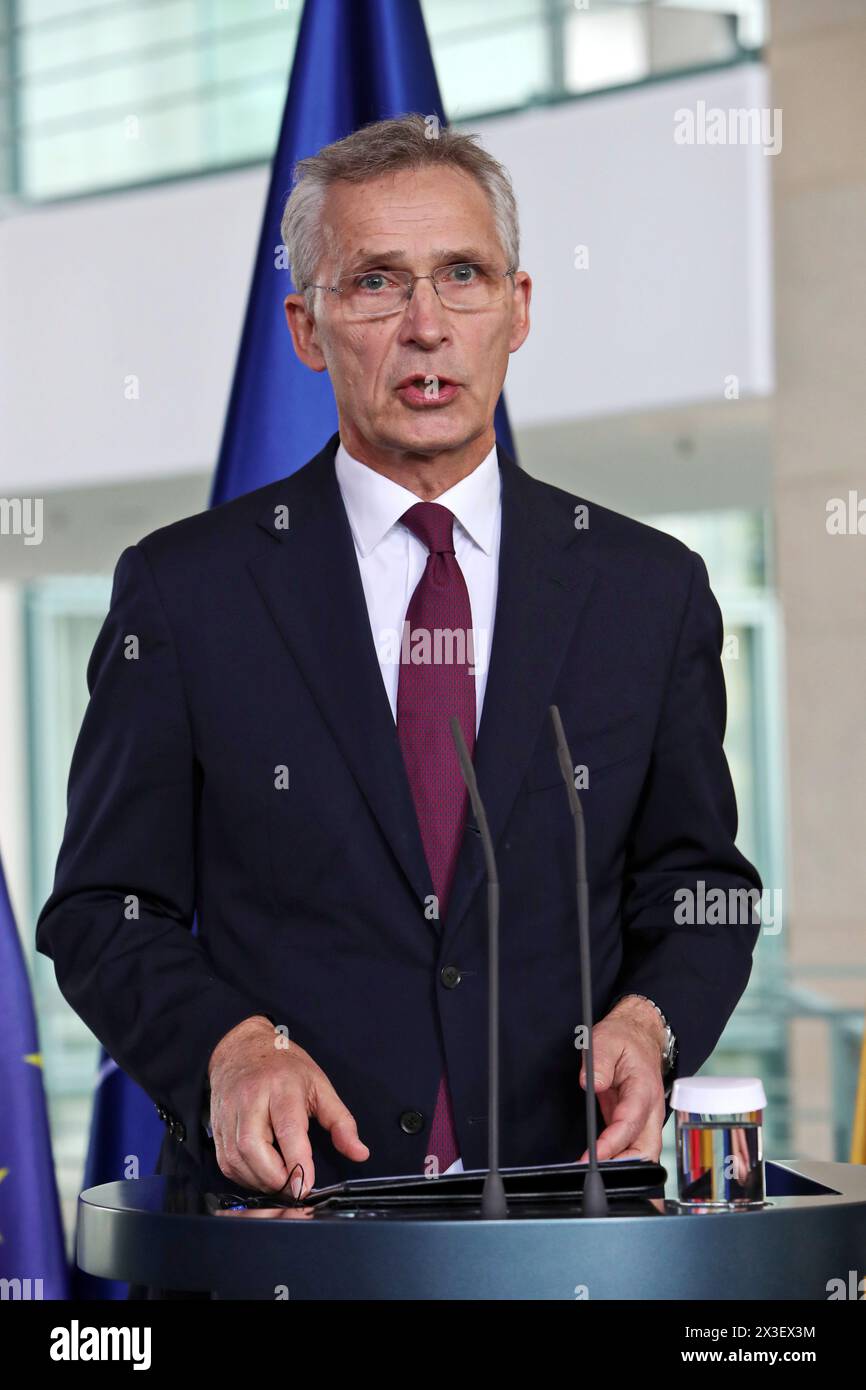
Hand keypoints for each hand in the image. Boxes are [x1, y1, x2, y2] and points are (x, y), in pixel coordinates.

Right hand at [207, 1015, 369, 1195]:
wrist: (242, 1049)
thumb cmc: (285, 1068)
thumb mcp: (320, 1086)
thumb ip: (341, 1122)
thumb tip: (360, 1153)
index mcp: (281, 1086)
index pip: (288, 1128)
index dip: (297, 1161)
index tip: (306, 1186)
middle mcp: (251, 1099)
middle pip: (253, 1147)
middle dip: (275, 1177)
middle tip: (295, 1187)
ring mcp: (229, 1112)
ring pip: (236, 1158)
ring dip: (259, 1181)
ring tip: (281, 1181)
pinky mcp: (216, 1126)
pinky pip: (226, 1162)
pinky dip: (244, 1177)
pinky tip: (261, 1174)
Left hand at [575, 996, 666, 1162]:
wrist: (637, 1036)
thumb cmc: (623, 1039)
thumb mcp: (606, 1040)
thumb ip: (599, 1062)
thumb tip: (591, 1083)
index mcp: (643, 1089)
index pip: (630, 1123)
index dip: (612, 1144)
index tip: (592, 1155)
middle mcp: (649, 1109)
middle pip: (646, 1151)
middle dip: (624, 1166)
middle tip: (592, 1171)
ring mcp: (644, 1119)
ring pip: (642, 1155)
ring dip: (621, 1166)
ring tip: (591, 1170)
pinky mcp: (635, 1124)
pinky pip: (631, 1149)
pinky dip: (618, 1160)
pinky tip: (598, 1162)